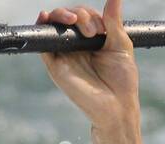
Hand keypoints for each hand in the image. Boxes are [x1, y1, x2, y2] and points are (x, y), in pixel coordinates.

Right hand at [38, 0, 138, 127]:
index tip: (102, 30)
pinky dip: (42, 27)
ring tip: (72, 20)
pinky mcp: (55, 64)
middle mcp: (77, 44)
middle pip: (67, 16)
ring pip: (54, 24)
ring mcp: (64, 53)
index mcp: (92, 39)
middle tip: (92, 32)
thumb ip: (114, 21)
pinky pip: (43, 43)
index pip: (84, 15)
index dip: (90, 15)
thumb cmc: (122, 81)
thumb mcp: (121, 46)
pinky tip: (45, 18)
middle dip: (79, 14)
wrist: (117, 107)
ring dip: (61, 14)